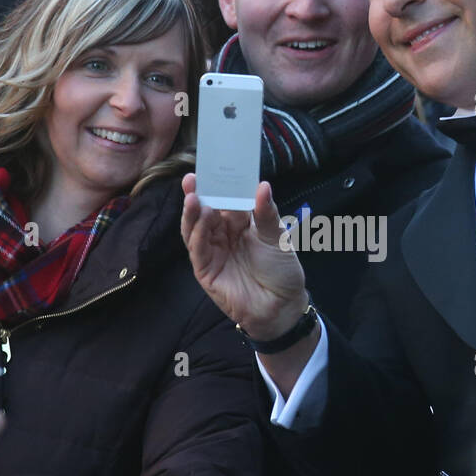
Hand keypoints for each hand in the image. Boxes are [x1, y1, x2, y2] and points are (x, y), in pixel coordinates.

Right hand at [180, 173, 307, 338]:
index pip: (224, 200)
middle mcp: (223, 235)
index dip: (218, 186)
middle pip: (205, 211)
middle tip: (192, 179)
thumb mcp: (278, 239)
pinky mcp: (206, 271)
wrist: (283, 307)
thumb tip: (262, 185)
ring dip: (192, 213)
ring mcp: (213, 252)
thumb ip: (267, 214)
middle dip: (198, 195)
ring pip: (195, 228)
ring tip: (193, 197)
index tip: (211, 169)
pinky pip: (198, 249)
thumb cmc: (282, 272)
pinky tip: (201, 220)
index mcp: (240, 223)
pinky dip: (197, 234)